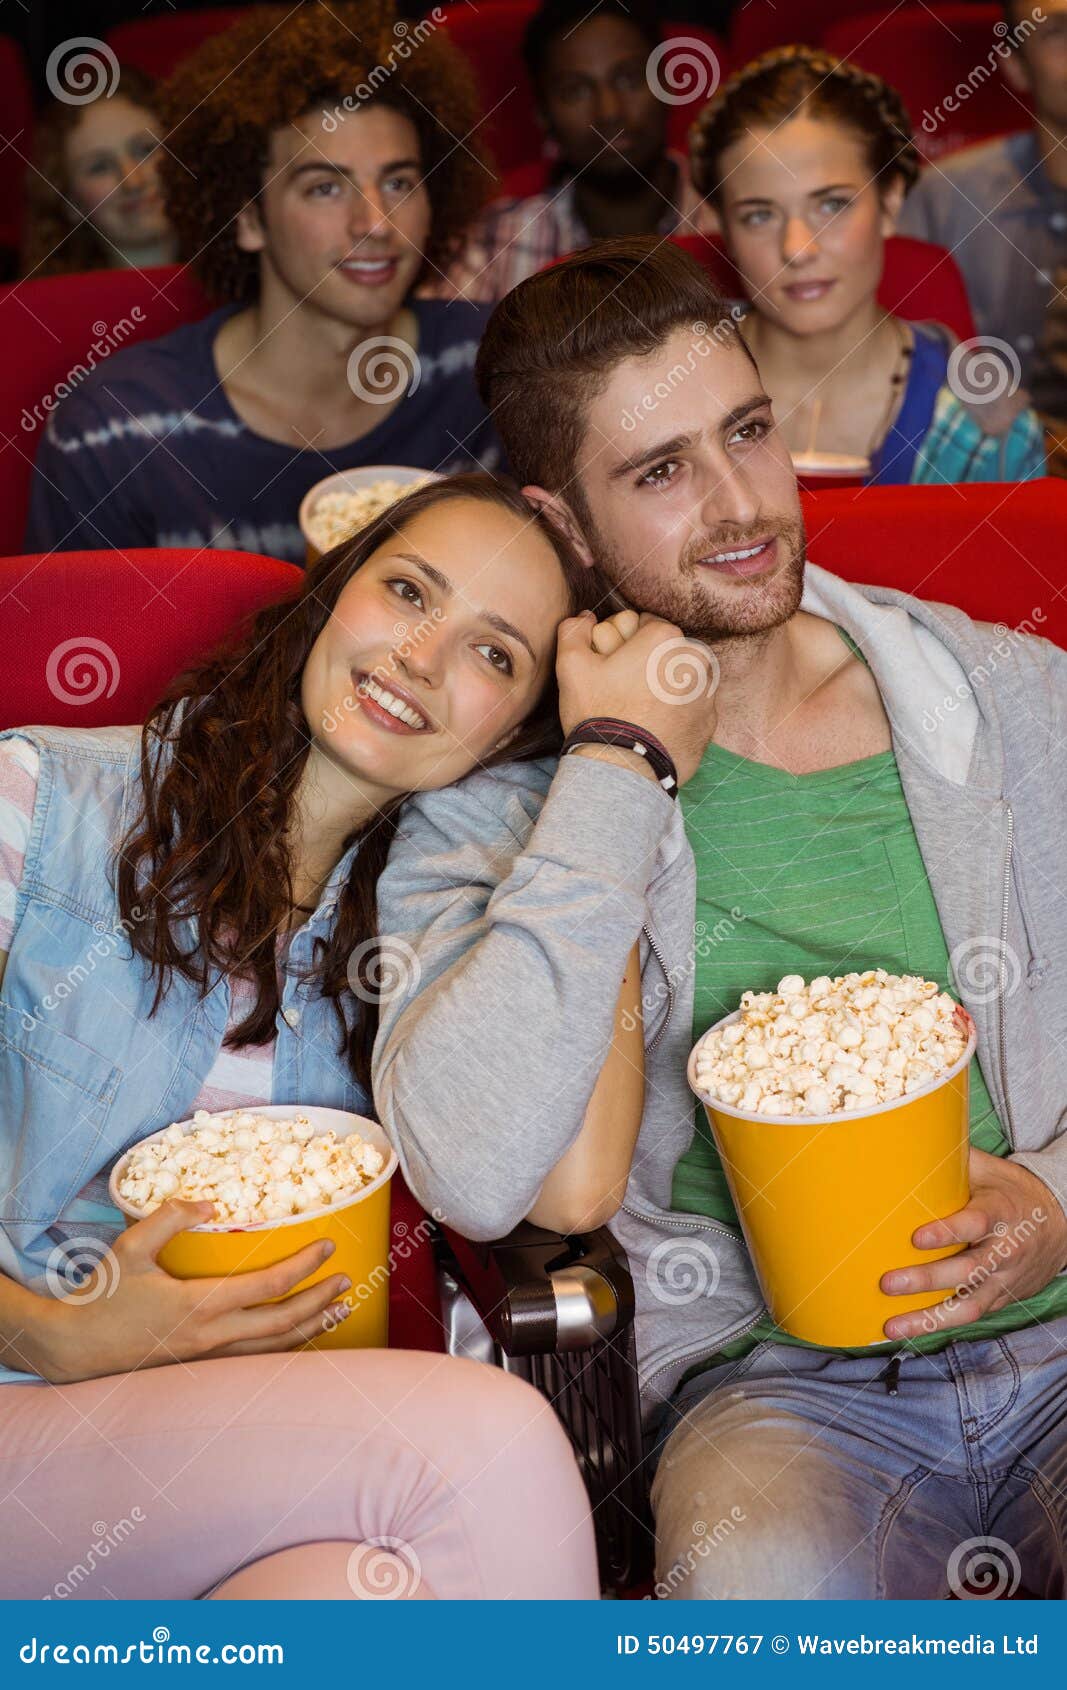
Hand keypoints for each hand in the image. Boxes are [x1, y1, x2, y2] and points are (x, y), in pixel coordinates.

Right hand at [35, 1200, 352, 1383]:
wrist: (75, 1350)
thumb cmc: (102, 1296)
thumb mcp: (130, 1246)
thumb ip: (170, 1218)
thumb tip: (210, 1204)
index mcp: (199, 1304)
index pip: (268, 1286)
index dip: (303, 1266)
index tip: (328, 1246)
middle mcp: (211, 1335)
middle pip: (282, 1322)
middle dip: (319, 1301)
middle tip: (347, 1281)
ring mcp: (208, 1356)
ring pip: (273, 1346)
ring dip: (310, 1328)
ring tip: (340, 1312)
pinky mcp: (201, 1365)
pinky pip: (255, 1357)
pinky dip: (285, 1345)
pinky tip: (299, 1334)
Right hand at [556, 609, 718, 786]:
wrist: (623, 769)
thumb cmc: (598, 713)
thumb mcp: (572, 667)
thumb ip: (575, 632)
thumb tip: (585, 618)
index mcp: (666, 638)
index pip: (645, 624)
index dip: (624, 641)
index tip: (613, 664)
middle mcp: (695, 660)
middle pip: (667, 651)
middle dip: (649, 663)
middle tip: (624, 689)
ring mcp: (706, 694)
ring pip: (682, 678)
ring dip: (665, 686)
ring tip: (638, 710)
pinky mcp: (709, 724)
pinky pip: (691, 708)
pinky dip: (676, 713)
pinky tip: (652, 727)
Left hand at [879, 1147, 1066, 1340]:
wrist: (1060, 1224)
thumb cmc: (1011, 1192)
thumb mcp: (990, 1170)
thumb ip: (953, 1162)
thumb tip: (907, 1140)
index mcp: (1001, 1213)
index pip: (976, 1223)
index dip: (948, 1232)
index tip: (917, 1238)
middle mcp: (1005, 1250)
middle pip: (969, 1270)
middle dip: (927, 1279)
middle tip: (888, 1283)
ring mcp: (1004, 1280)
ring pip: (970, 1305)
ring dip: (929, 1319)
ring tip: (892, 1327)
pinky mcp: (1000, 1298)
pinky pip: (970, 1316)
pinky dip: (940, 1326)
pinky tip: (908, 1332)